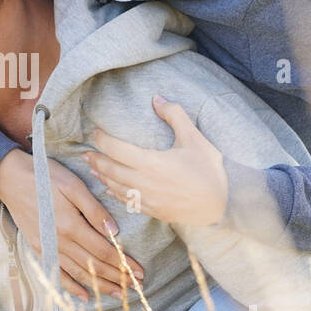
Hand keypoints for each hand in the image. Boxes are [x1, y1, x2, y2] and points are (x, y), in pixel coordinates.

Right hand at [0, 149, 144, 301]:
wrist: (10, 178)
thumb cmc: (44, 176)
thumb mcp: (73, 185)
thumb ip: (94, 209)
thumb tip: (113, 232)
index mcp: (71, 225)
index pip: (104, 251)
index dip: (124, 264)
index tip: (139, 272)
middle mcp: (59, 241)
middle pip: (94, 265)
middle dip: (117, 278)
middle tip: (136, 287)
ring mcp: (47, 247)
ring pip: (79, 272)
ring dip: (99, 285)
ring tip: (118, 294)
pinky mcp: (38, 248)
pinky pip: (57, 273)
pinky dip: (70, 287)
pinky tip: (84, 296)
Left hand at [87, 94, 228, 226]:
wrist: (224, 205)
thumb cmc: (210, 171)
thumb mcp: (194, 138)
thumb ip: (174, 115)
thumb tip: (157, 98)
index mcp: (151, 163)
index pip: (116, 149)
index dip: (102, 140)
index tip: (95, 133)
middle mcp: (144, 183)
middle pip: (111, 170)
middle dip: (97, 160)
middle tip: (86, 152)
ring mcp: (147, 199)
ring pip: (116, 187)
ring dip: (103, 177)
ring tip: (93, 168)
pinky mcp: (153, 211)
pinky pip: (128, 202)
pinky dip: (115, 194)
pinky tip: (110, 190)